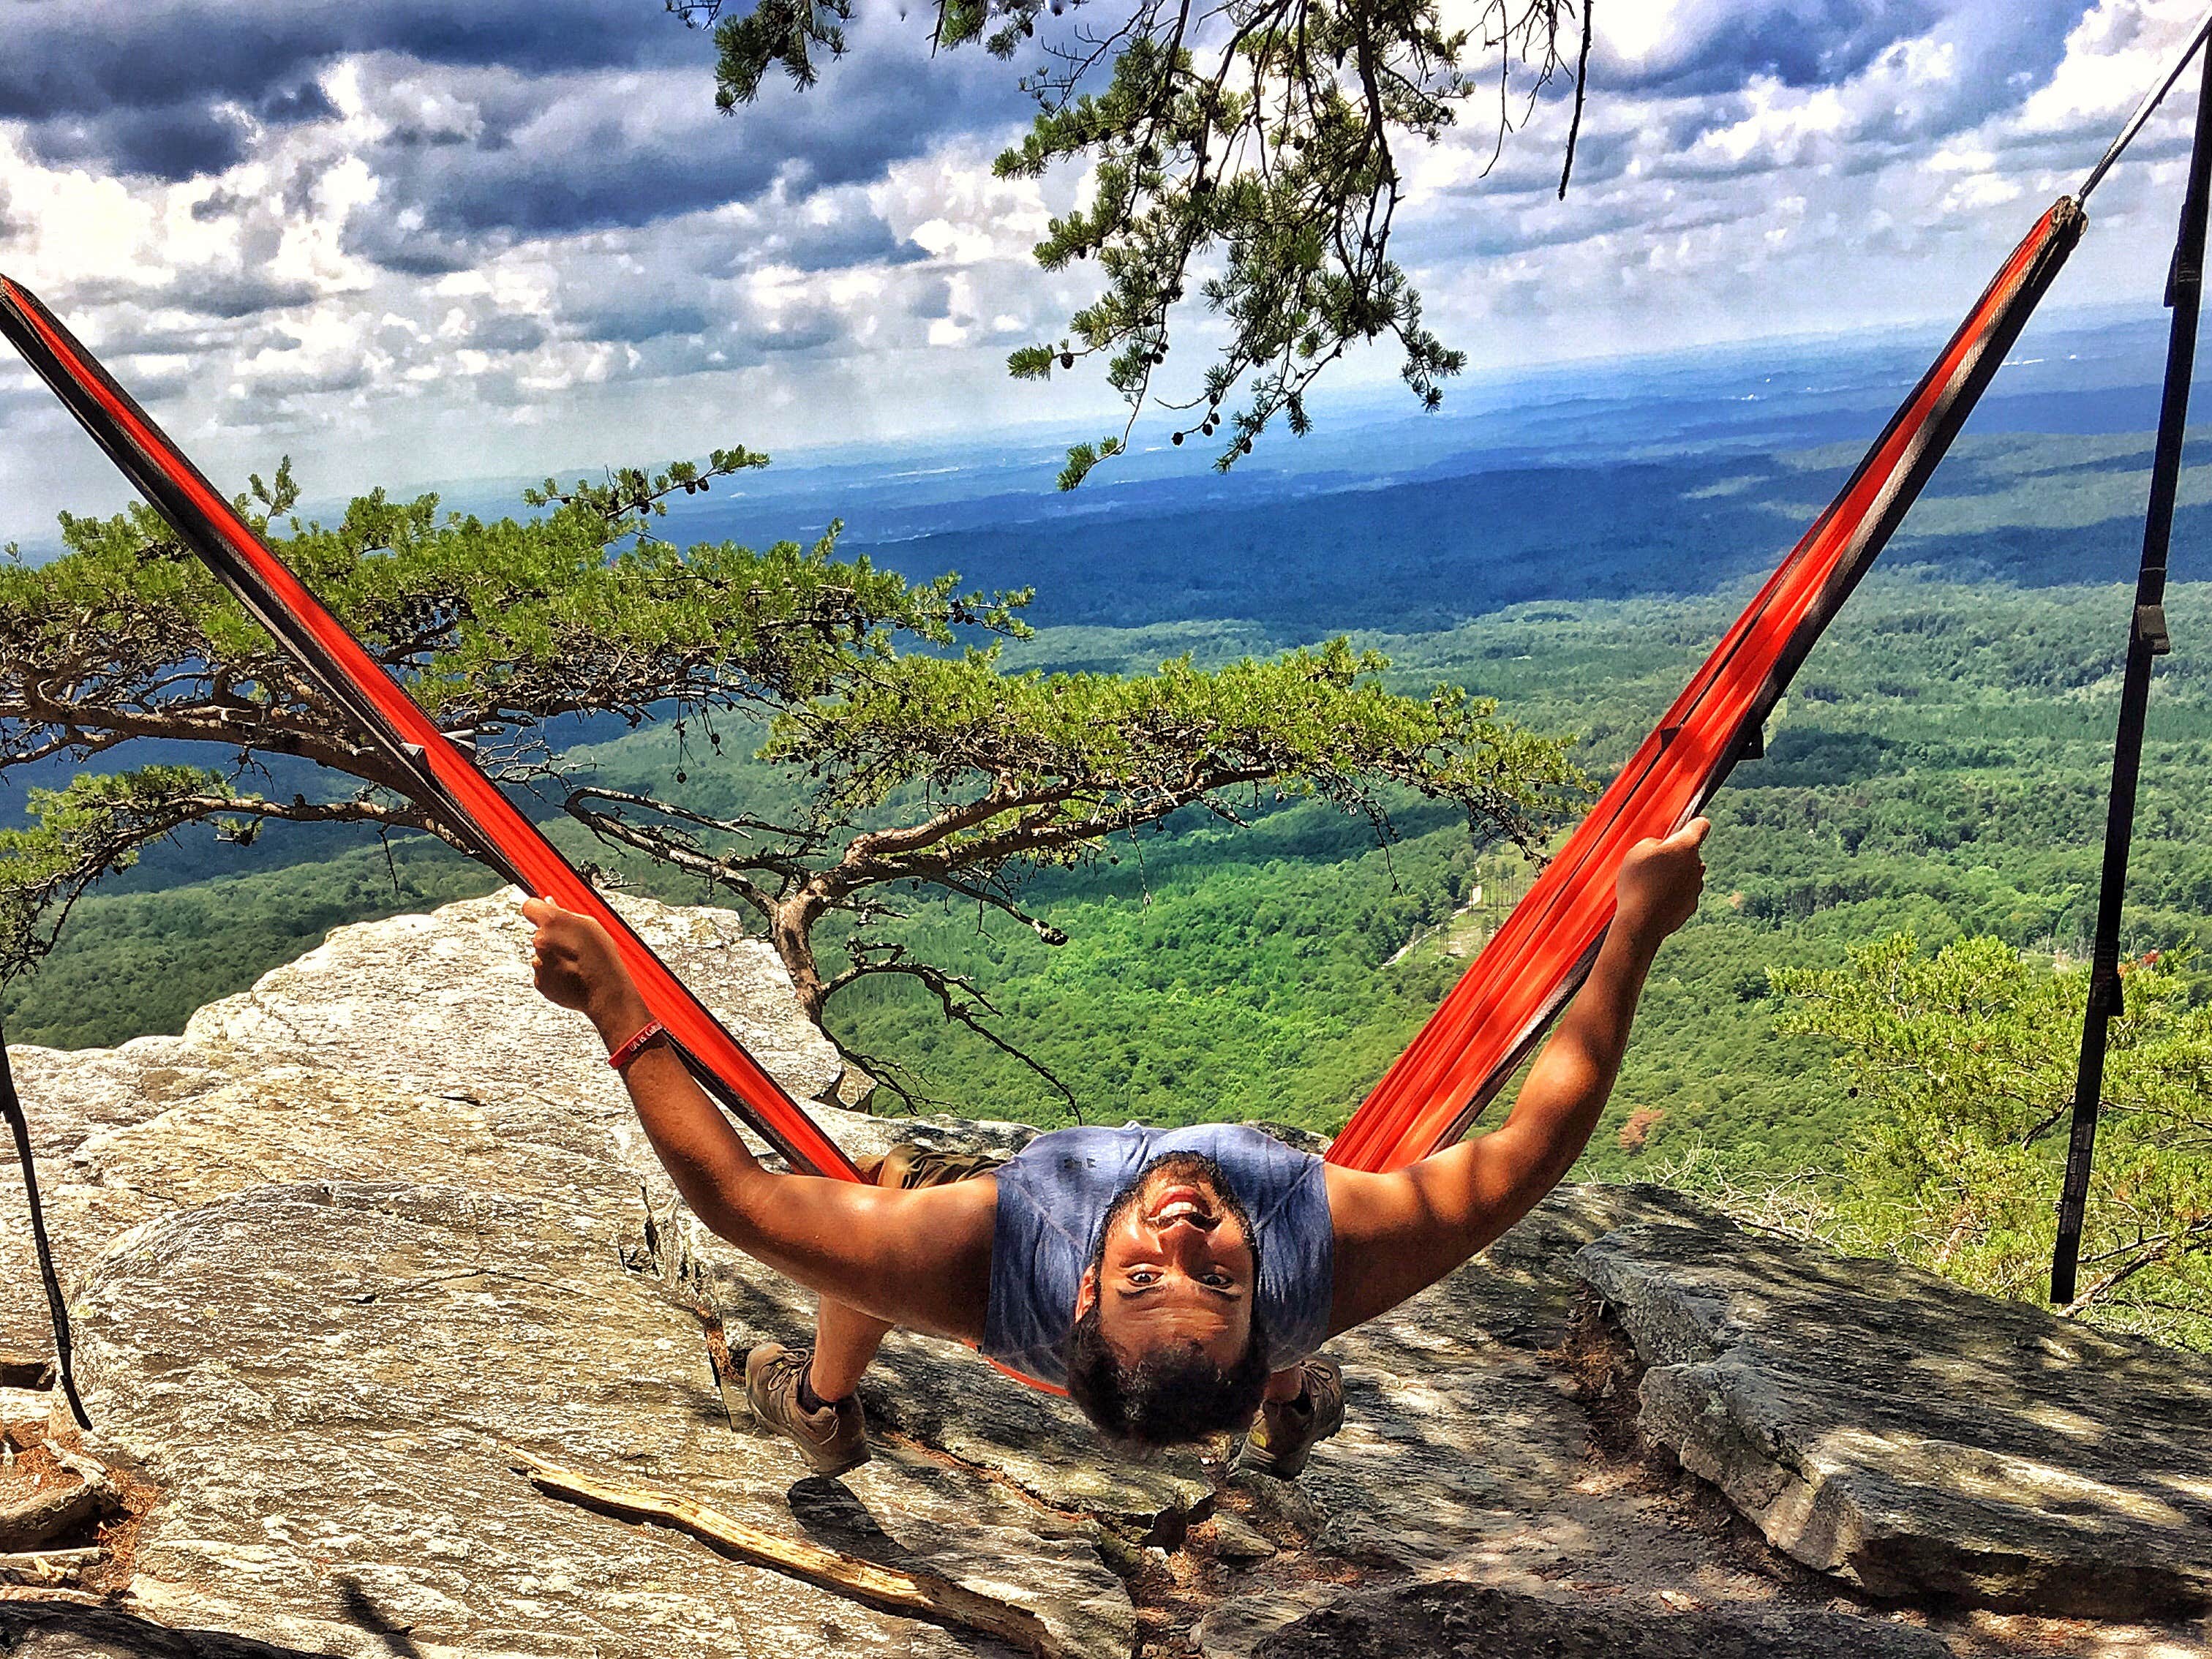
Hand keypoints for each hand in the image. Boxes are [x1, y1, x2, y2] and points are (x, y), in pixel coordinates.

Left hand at [521, 895, 643, 1037]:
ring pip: (541, 954)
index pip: (529, 906)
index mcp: (552, 922)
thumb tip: (551, 904)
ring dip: (554, 956)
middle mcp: (540, 942)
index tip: (544, 912)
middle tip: (573, 943)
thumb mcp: (590, 925)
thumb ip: (565, 912)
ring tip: (576, 961)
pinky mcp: (540, 982)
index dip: (537, 909)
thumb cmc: (602, 958)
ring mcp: (538, 963)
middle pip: (538, 933)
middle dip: (552, 936)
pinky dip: (554, 972)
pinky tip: (571, 973)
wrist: (605, 991)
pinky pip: (543, 972)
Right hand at [1614, 817, 1707, 943]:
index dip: (1692, 823)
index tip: (1683, 826)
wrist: (1641, 922)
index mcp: (1686, 846)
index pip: (1701, 825)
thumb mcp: (1637, 851)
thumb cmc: (1638, 883)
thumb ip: (1654, 842)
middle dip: (1677, 853)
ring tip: (1651, 882)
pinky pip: (1684, 893)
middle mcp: (1697, 865)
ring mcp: (1696, 887)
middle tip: (1654, 860)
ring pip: (1688, 873)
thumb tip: (1659, 847)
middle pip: (1691, 852)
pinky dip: (1673, 893)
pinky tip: (1655, 898)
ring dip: (1675, 874)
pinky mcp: (1691, 906)